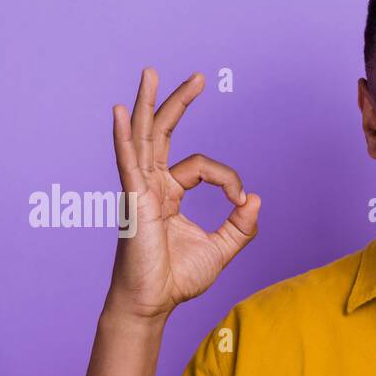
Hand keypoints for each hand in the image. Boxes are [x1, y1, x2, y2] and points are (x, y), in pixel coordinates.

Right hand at [104, 68, 260, 321]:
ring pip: (144, 138)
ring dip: (149, 104)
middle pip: (163, 133)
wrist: (153, 303)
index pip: (203, 167)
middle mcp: (152, 185)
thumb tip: (257, 200)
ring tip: (151, 72)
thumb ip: (241, 227)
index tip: (242, 204)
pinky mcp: (133, 201)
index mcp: (170, 193)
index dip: (230, 180)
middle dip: (180, 103)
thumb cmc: (177, 278)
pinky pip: (127, 162)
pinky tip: (118, 111)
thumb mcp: (220, 250)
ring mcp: (139, 190)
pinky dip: (122, 136)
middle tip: (200, 76)